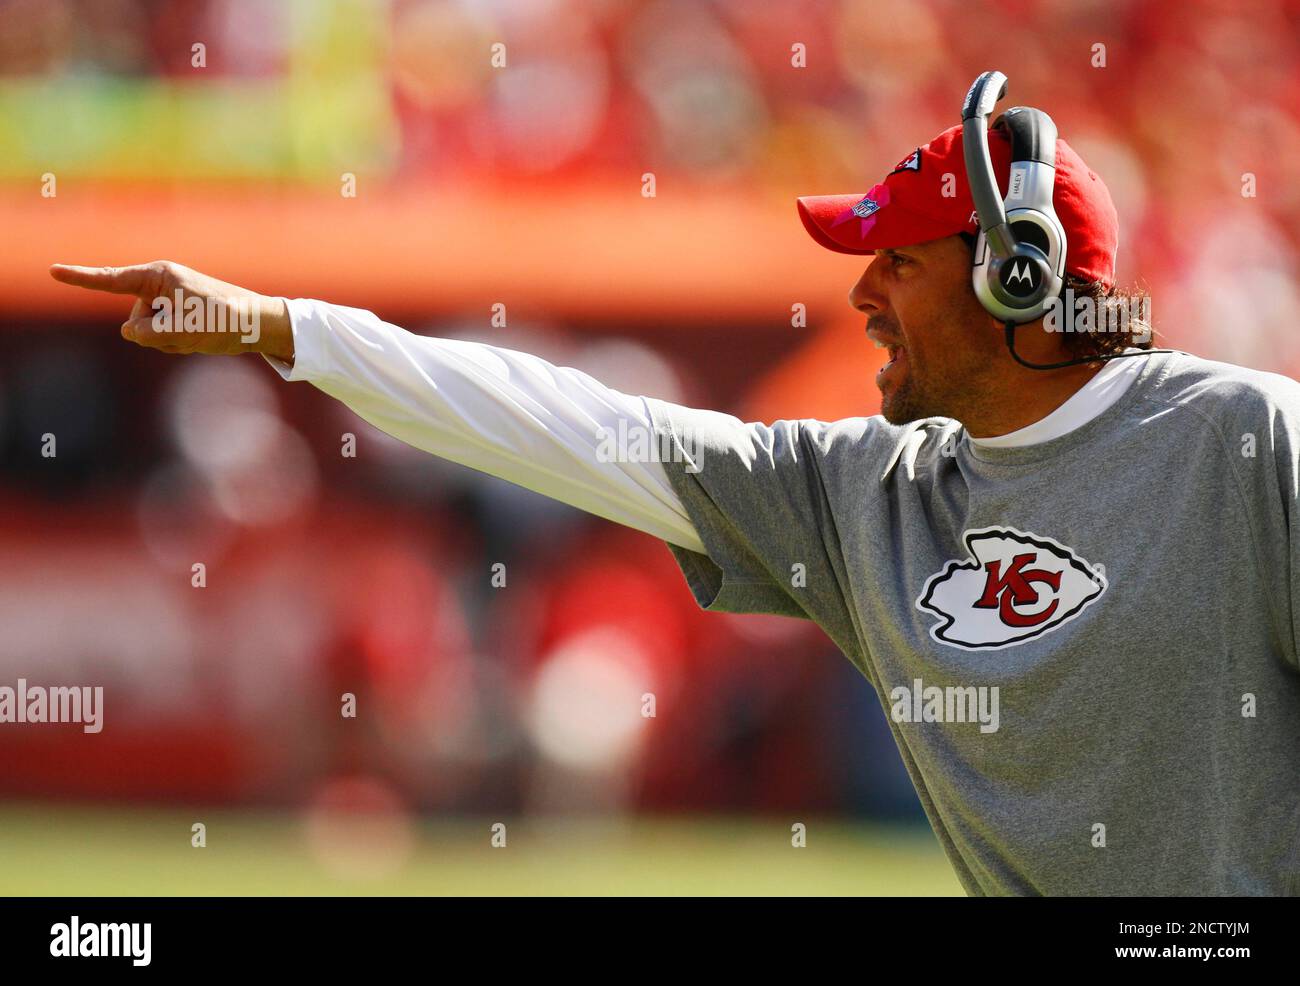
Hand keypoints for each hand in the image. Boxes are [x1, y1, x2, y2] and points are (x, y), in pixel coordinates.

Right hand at [49, 261, 293, 360]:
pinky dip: (179, 343)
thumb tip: (129, 333)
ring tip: (201, 333)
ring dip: (171, 341)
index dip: (82, 279)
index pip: (112, 280)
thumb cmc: (225, 320)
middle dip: (157, 334)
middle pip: (136, 321)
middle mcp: (161, 285)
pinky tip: (201, 338)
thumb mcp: (183, 330)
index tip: (54, 271)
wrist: (259, 324)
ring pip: (150, 332)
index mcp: (160, 276)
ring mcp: (170, 300)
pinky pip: (165, 337)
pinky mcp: (178, 314)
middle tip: (195, 330)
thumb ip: (147, 334)